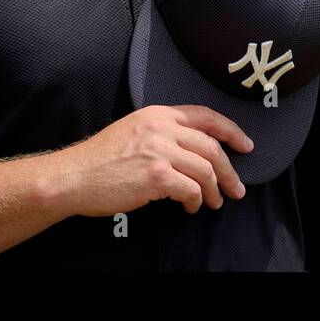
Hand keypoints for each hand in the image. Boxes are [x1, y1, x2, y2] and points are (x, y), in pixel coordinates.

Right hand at [63, 105, 252, 216]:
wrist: (74, 176)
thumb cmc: (100, 159)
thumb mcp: (133, 130)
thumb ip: (161, 132)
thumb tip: (193, 150)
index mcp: (157, 113)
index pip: (205, 116)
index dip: (231, 130)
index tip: (245, 145)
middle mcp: (161, 127)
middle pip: (211, 147)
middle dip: (229, 171)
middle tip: (236, 189)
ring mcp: (159, 150)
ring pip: (206, 169)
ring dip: (214, 190)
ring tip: (213, 202)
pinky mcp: (156, 175)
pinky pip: (191, 189)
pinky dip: (196, 200)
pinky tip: (190, 206)